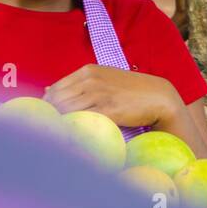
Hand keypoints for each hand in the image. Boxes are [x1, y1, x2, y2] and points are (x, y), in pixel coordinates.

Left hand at [43, 64, 179, 128]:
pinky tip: (72, 137)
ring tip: (58, 136)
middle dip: (50, 117)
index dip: (48, 106)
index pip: (55, 89)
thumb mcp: (103, 79)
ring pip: (66, 111)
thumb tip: (47, 91)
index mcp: (88, 71)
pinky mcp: (108, 110)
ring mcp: (99, 94)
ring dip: (59, 124)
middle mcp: (91, 80)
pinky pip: (82, 120)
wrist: (159, 97)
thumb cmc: (130, 91)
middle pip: (57, 101)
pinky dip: (73, 128)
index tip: (49, 119)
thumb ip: (78, 84)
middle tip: (50, 131)